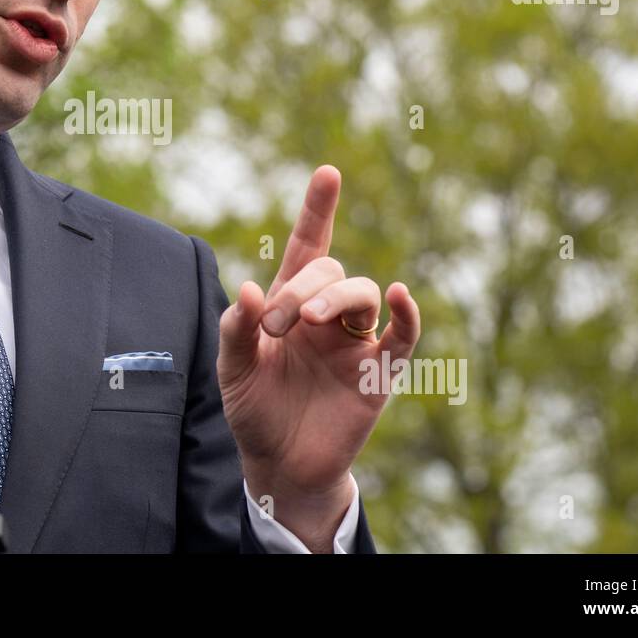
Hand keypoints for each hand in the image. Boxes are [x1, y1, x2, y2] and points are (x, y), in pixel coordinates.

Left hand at [217, 165, 420, 550]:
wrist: (279, 465)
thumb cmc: (255, 409)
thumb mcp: (232, 369)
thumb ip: (237, 329)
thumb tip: (249, 288)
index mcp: (289, 304)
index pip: (308, 247)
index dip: (318, 211)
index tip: (328, 173)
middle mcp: (326, 315)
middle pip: (328, 272)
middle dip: (300, 289)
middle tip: (278, 324)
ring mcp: (354, 342)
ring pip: (359, 294)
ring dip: (334, 297)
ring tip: (309, 321)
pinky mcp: (379, 373)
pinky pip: (403, 336)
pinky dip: (405, 314)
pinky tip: (397, 295)